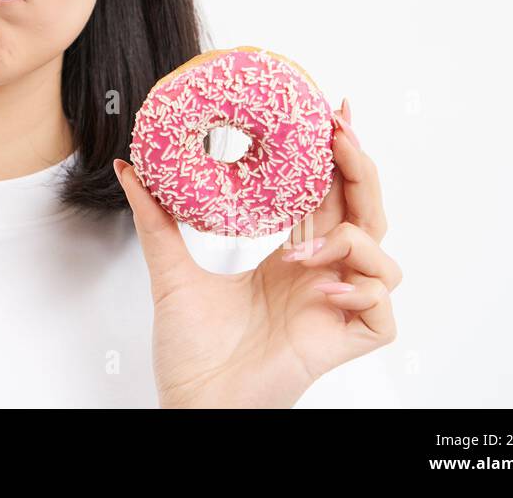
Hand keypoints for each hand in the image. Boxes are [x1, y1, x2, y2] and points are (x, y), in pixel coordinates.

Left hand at [115, 98, 400, 407]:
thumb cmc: (190, 347)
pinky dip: (361, 288)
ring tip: (303, 248)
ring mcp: (335, 309)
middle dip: (359, 169)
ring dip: (353, 239)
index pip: (326, 196)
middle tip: (339, 131)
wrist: (193, 401)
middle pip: (364, 213)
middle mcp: (319, 277)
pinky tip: (321, 285)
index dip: (334, 155)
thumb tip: (129, 166)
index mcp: (290, 258)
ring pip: (383, 259)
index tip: (331, 111)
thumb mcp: (171, 268)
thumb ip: (155, 217)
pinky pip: (381, 309)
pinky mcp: (344, 342)